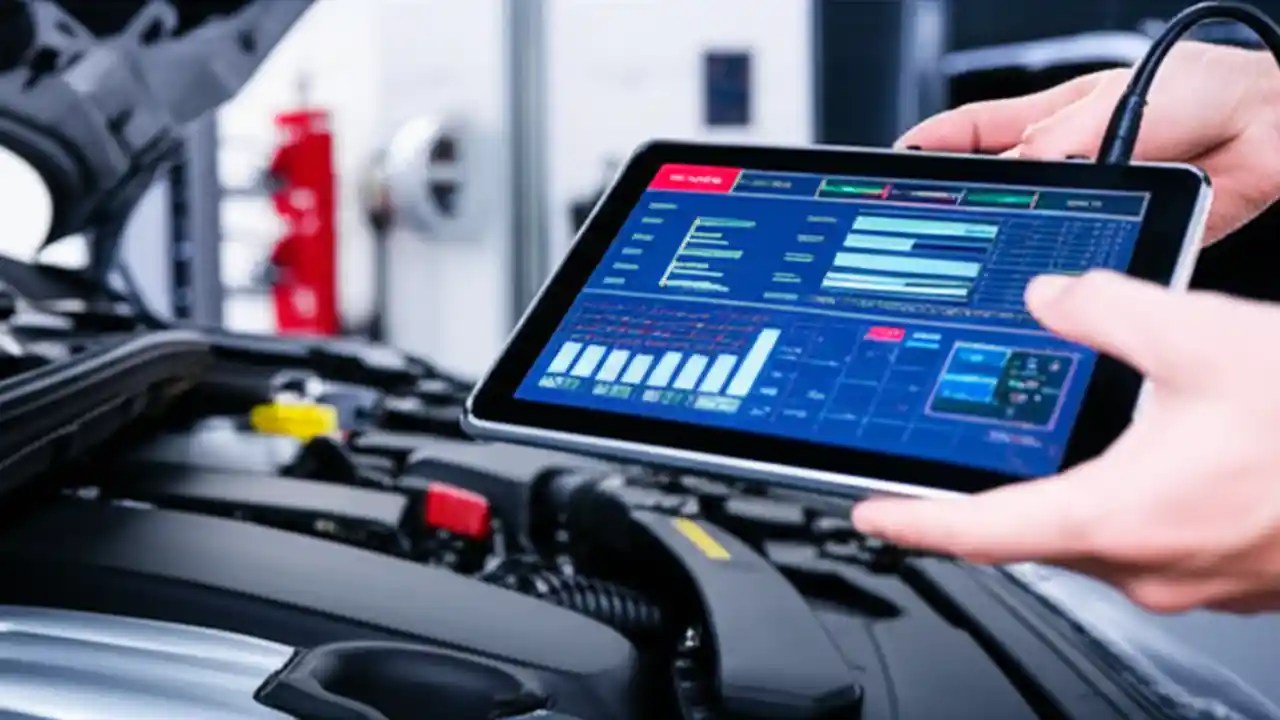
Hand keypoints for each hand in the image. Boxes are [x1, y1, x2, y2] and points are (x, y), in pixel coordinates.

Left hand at [852, 270, 1279, 613]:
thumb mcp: (1204, 338)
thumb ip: (1108, 310)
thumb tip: (1055, 297)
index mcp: (1117, 514)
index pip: (979, 532)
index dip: (913, 523)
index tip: (869, 515)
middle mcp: (1146, 563)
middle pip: (1032, 538)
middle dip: (987, 506)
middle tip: (947, 476)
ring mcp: (1191, 580)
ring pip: (1094, 541)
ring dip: (1063, 502)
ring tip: (1048, 458)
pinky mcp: (1228, 575)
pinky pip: (1150, 545)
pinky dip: (1125, 508)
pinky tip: (1144, 466)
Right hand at [897, 41, 1279, 242]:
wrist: (1268, 129)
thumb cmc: (1202, 89)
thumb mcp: (1113, 104)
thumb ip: (1058, 140)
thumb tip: (1008, 173)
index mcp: (1052, 119)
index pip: (974, 133)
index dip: (933, 146)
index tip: (897, 161)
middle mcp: (1064, 161)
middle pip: (993, 186)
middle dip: (960, 201)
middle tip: (927, 217)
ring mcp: (1086, 201)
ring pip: (1030, 227)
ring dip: (1012, 236)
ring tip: (985, 248)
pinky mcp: (1115, 235)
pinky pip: (1076, 257)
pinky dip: (1060, 267)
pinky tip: (1042, 273)